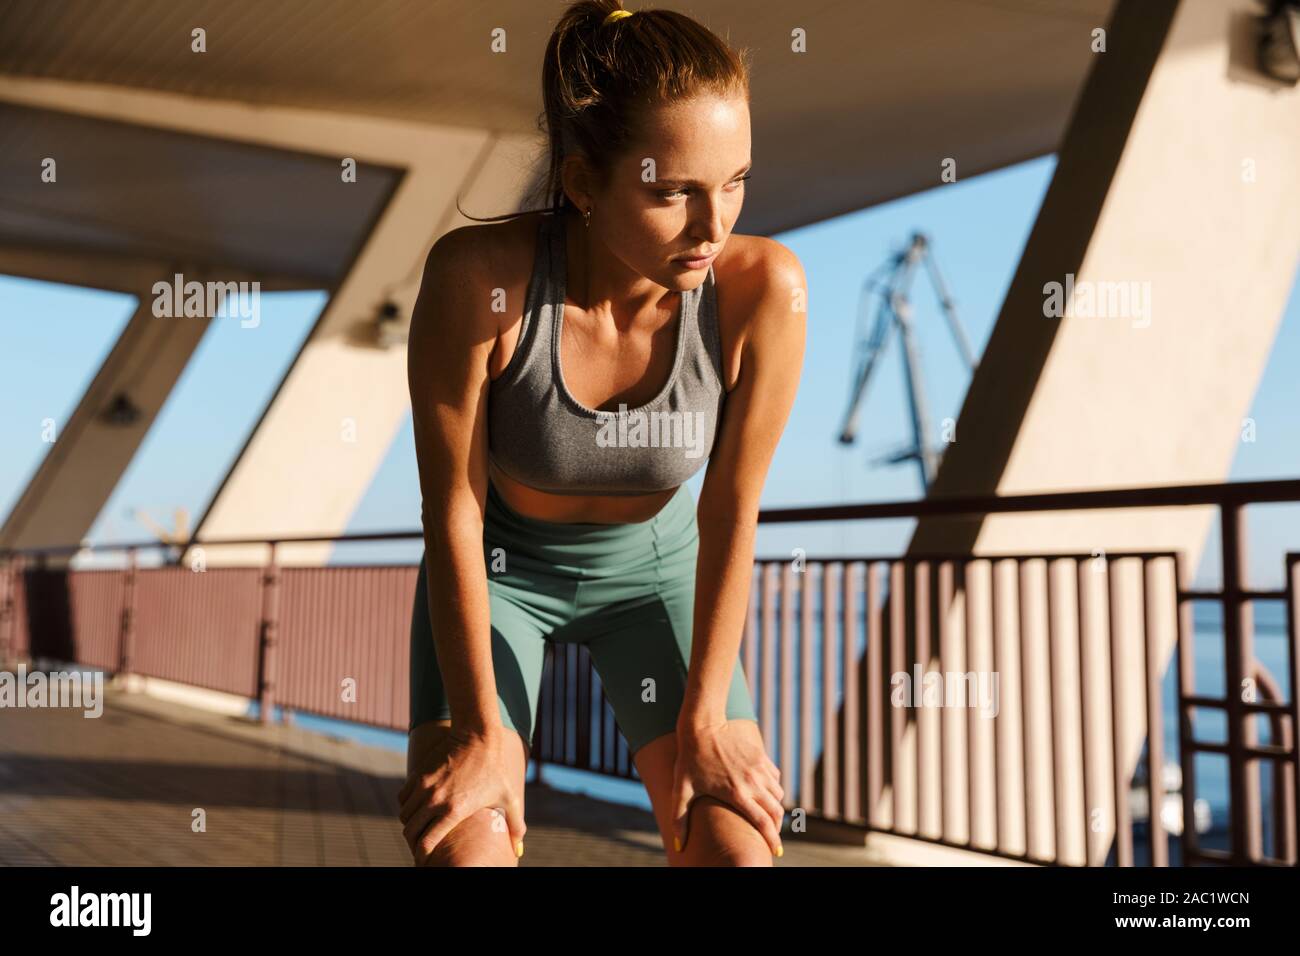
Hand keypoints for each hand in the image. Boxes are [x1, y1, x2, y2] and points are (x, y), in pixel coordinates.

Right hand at [396, 726, 524, 864]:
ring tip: (419, 827)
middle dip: (414, 843)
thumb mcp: (508, 797)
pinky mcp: (419, 774)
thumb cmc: (495, 768)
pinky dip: (407, 806)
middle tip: (420, 846)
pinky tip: (417, 807)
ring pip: (405, 815)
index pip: (426, 843)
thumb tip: (520, 848)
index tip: (425, 860)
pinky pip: (403, 798)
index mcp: (454, 811)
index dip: (422, 856)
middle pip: (410, 832)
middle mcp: (435, 800)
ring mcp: (424, 786)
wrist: (478, 735)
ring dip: (410, 824)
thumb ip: (515, 824)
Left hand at [670, 719, 784, 856]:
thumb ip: (680, 818)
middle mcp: (752, 782)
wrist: (702, 726)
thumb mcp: (682, 790)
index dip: (773, 840)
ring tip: (766, 815)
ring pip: (778, 795)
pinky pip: (775, 778)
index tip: (777, 852)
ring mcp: (758, 768)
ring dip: (775, 807)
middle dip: (777, 827)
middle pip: (776, 811)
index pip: (763, 823)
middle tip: (771, 836)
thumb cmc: (689, 759)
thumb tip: (678, 845)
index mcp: (737, 794)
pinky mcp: (761, 756)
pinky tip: (764, 792)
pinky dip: (773, 789)